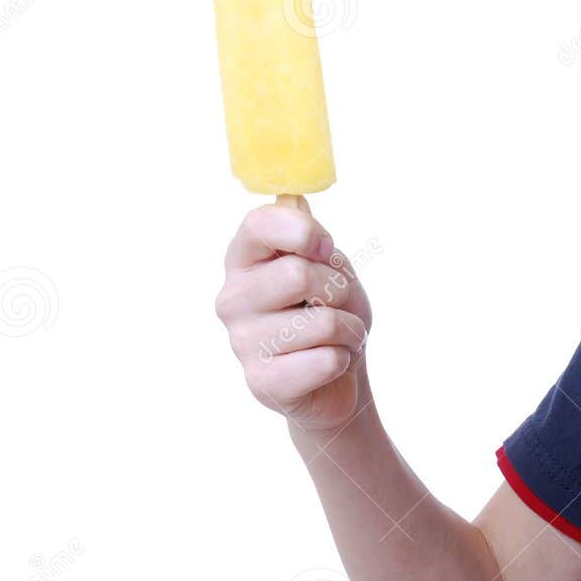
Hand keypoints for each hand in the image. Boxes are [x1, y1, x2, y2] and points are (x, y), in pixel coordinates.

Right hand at [214, 200, 373, 431]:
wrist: (339, 375)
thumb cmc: (330, 310)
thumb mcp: (329, 266)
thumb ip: (311, 237)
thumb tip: (292, 199)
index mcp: (245, 260)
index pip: (259, 223)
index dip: (303, 231)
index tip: (325, 248)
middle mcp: (232, 299)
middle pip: (298, 274)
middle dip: (337, 289)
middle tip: (335, 303)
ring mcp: (241, 343)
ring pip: (323, 322)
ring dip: (349, 329)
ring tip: (336, 337)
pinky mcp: (263, 382)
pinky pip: (327, 360)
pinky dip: (343, 359)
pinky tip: (327, 364)